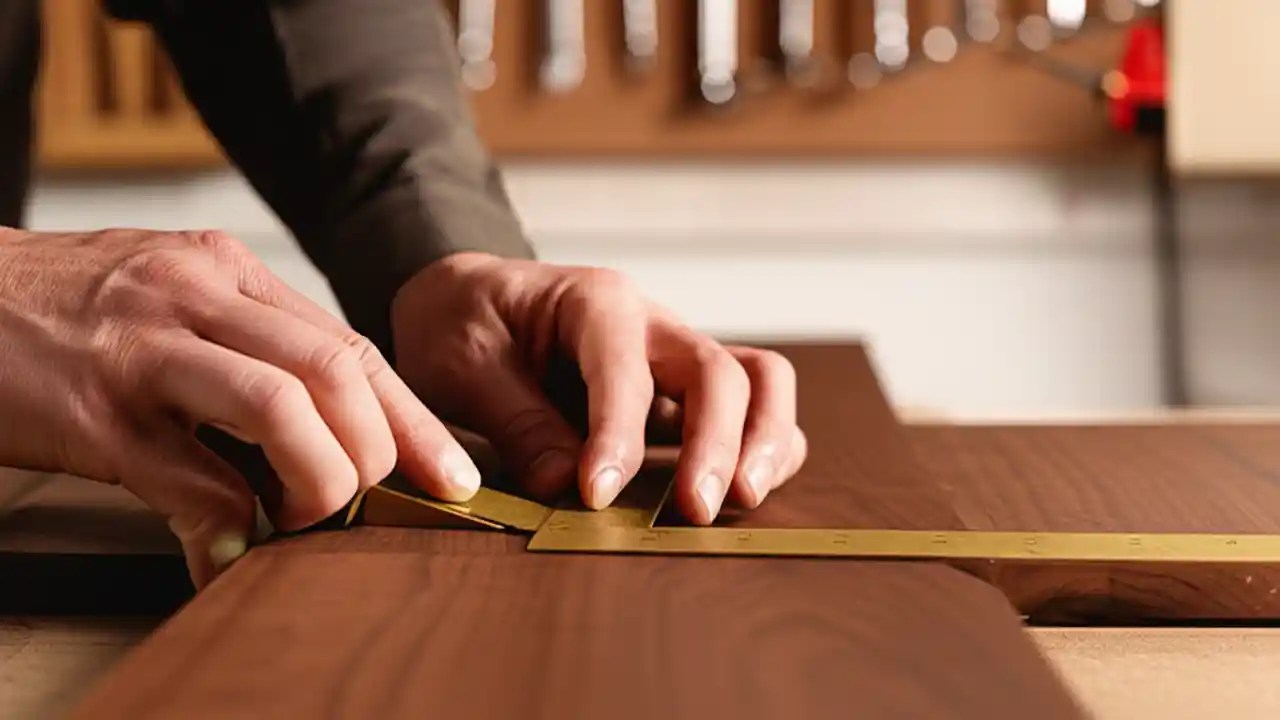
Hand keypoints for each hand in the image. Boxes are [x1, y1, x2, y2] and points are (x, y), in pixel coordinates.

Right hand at [0, 227, 478, 586]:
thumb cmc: (58, 308)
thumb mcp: (164, 298)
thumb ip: (242, 350)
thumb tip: (320, 432)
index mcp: (226, 272)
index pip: (349, 344)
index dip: (413, 416)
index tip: (453, 472)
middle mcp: (195, 295)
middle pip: (336, 369)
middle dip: (382, 450)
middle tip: (385, 502)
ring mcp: (144, 347)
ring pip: (280, 406)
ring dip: (318, 479)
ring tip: (310, 521)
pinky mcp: (93, 410)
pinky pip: (189, 478)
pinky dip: (226, 527)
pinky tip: (229, 553)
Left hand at [391, 252, 807, 523]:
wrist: (468, 299)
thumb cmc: (462, 322)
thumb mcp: (461, 364)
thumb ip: (514, 420)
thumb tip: (562, 483)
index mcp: (595, 301)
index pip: (624, 372)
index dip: (617, 438)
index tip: (596, 497)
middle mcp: (652, 322)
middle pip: (718, 371)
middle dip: (716, 443)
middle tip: (696, 511)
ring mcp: (676, 354)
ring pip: (758, 380)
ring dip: (765, 440)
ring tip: (743, 499)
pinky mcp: (684, 389)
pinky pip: (753, 406)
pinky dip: (765, 445)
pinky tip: (743, 489)